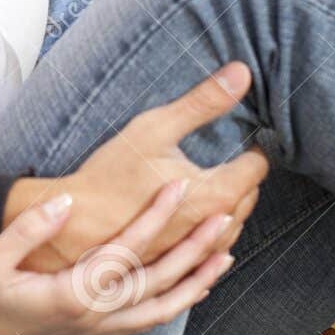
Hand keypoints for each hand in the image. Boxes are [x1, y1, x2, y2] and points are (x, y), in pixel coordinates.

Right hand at [0, 180, 235, 334]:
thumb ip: (27, 230)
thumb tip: (64, 202)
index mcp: (69, 293)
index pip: (124, 250)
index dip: (154, 217)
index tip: (176, 186)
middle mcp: (93, 316)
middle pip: (156, 280)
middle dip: (193, 247)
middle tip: (224, 215)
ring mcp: (99, 329)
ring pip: (162, 305)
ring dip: (196, 279)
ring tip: (226, 252)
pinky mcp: (99, 333)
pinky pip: (150, 320)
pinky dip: (178, 301)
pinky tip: (195, 285)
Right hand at [3, 62, 268, 274]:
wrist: (77, 225)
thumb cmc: (112, 175)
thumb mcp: (156, 128)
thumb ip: (203, 102)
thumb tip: (242, 73)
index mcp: (218, 194)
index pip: (257, 167)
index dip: (254, 146)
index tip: (243, 134)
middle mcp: (215, 227)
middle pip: (249, 197)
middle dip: (245, 173)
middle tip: (231, 152)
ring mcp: (198, 250)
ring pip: (234, 226)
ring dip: (232, 203)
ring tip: (219, 181)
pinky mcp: (181, 261)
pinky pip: (213, 248)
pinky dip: (214, 229)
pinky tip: (200, 216)